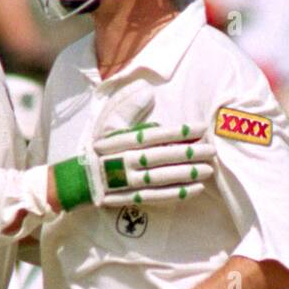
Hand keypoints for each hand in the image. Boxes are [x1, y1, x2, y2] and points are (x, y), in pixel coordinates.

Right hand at [50, 123, 213, 211]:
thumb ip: (128, 109)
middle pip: (163, 156)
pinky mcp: (131, 197)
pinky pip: (158, 196)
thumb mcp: (107, 124)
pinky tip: (195, 189)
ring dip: (187, 173)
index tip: (200, 128)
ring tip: (209, 169)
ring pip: (163, 177)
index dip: (179, 131)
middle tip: (212, 149)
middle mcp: (126, 160)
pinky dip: (177, 194)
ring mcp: (129, 181)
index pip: (155, 134)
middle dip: (190, 153)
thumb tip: (147, 92)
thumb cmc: (96, 150)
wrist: (76, 180)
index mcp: (122, 141)